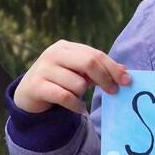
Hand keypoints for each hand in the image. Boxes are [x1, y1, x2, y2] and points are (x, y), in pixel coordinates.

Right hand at [13, 39, 130, 114]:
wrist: (28, 95)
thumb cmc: (59, 81)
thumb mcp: (78, 72)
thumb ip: (99, 69)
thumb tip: (125, 71)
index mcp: (65, 47)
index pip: (95, 54)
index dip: (113, 68)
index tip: (127, 81)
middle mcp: (53, 54)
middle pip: (88, 63)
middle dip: (105, 78)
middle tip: (113, 92)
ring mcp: (43, 69)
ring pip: (78, 83)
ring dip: (82, 94)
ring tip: (76, 96)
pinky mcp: (36, 86)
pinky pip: (66, 97)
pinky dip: (76, 105)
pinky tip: (78, 107)